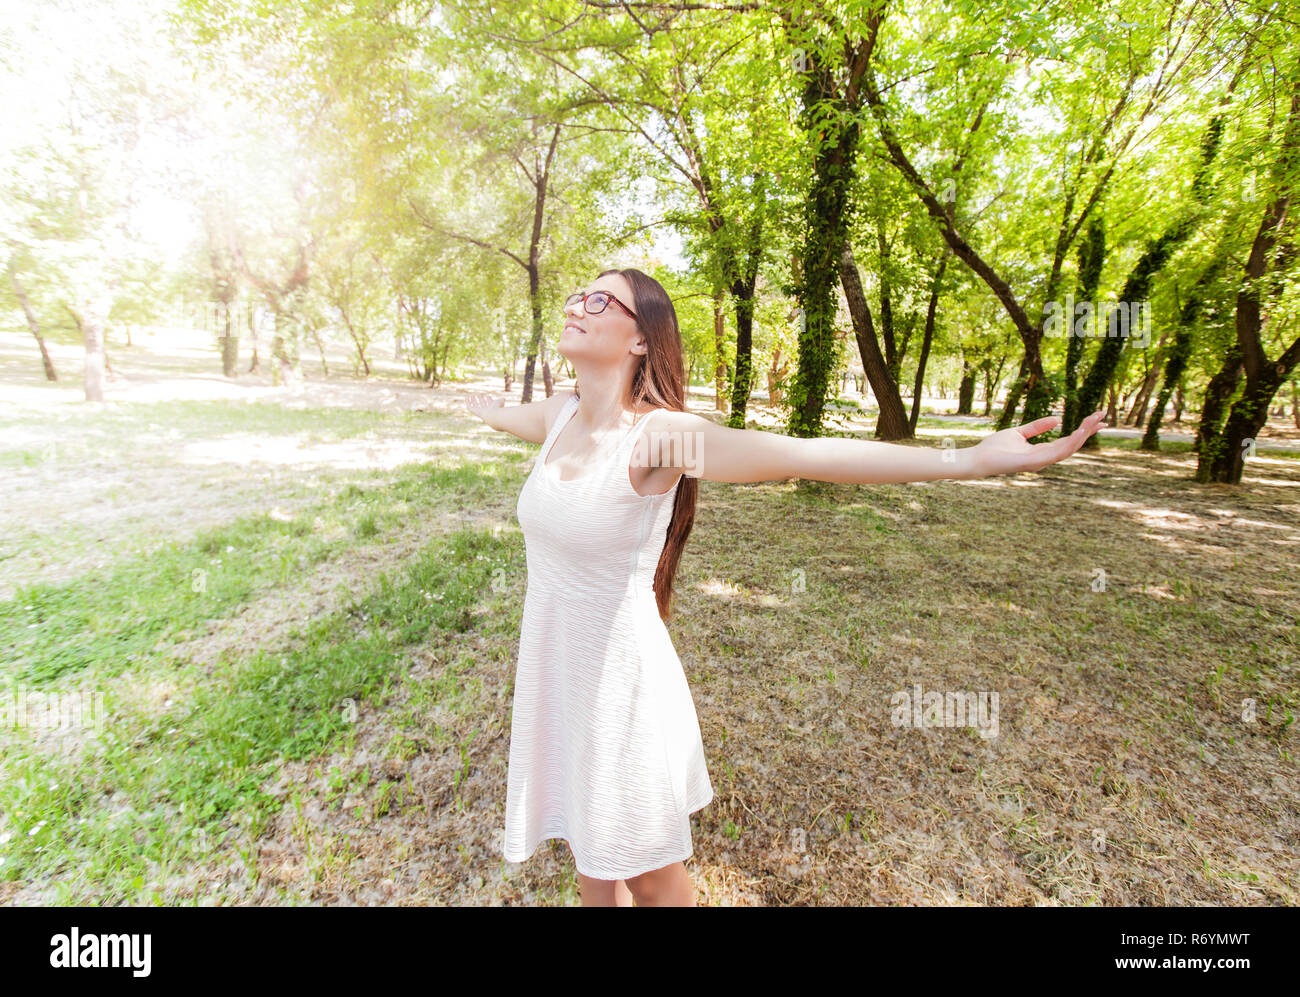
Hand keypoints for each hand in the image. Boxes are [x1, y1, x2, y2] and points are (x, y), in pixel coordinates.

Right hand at [466, 392, 502, 422]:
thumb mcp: (500, 402)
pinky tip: (466, 398)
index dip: (489, 400)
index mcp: (492, 409)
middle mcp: (486, 410)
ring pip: (476, 406)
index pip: (490, 404)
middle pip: (483, 405)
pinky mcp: (475, 412)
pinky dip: (467, 402)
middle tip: (479, 394)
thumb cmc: (497, 409)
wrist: (493, 415)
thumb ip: (502, 400)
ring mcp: (480, 411)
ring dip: (474, 401)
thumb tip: (503, 399)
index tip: (488, 396)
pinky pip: (470, 407)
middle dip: (481, 399)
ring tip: (472, 395)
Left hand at [969, 408, 1106, 476]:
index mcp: (1042, 451)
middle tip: (1103, 417)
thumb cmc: (995, 448)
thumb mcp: (1019, 433)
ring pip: (1069, 448)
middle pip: (1073, 444)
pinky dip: (1070, 442)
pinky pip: (1056, 452)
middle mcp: (1044, 458)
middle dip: (1089, 430)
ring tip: (1096, 422)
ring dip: (1083, 435)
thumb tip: (1058, 419)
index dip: (1083, 430)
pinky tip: (1080, 432)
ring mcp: (1040, 462)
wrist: (978, 458)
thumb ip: (1037, 427)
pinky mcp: (1034, 462)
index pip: (1068, 441)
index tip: (1097, 419)